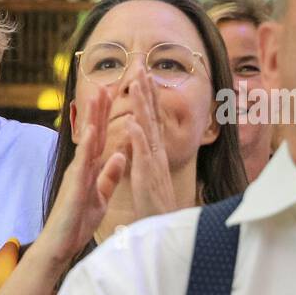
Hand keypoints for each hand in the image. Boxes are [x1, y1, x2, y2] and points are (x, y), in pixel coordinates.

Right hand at [45, 86, 125, 261]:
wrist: (60, 246)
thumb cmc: (76, 223)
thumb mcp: (101, 196)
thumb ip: (109, 176)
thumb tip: (120, 155)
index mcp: (88, 170)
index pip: (99, 138)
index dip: (105, 116)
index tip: (111, 94)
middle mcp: (80, 167)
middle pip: (91, 133)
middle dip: (98, 109)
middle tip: (105, 82)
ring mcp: (76, 175)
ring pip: (86, 141)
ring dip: (92, 117)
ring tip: (98, 95)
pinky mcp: (75, 186)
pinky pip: (83, 161)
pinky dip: (89, 144)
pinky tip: (93, 128)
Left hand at [123, 67, 176, 220]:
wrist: (162, 227)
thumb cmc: (154, 204)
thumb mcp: (149, 174)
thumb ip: (146, 156)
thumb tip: (142, 140)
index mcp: (153, 152)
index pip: (150, 119)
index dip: (147, 97)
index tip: (143, 76)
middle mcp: (156, 153)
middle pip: (152, 116)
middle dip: (148, 91)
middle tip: (142, 66)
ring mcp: (153, 163)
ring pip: (148, 129)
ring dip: (144, 105)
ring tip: (138, 83)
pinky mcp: (147, 176)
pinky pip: (142, 155)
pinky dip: (138, 138)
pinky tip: (132, 122)